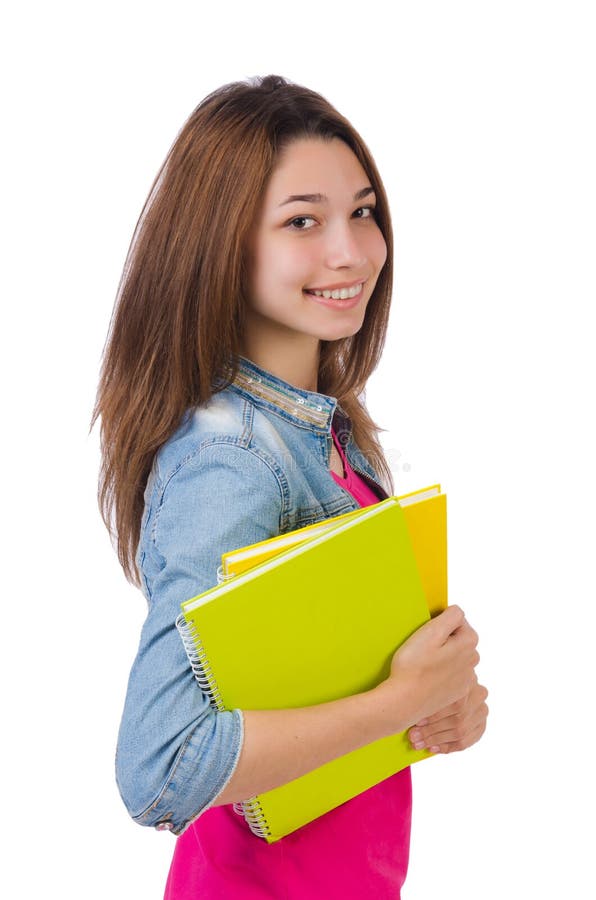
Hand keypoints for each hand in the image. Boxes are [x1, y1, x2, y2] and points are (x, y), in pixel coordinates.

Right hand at [380, 605, 479, 734]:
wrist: (405, 701)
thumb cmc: (414, 666)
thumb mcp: (431, 631)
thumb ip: (451, 616)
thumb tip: (458, 612)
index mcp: (468, 643)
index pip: (458, 620)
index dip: (440, 624)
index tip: (427, 636)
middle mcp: (472, 661)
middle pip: (458, 639)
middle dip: (443, 640)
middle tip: (423, 650)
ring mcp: (466, 679)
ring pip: (454, 657)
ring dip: (442, 658)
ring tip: (423, 665)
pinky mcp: (457, 694)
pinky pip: (450, 676)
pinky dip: (439, 674)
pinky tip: (425, 679)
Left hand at [408, 676, 488, 753]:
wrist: (450, 679)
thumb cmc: (433, 676)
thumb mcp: (429, 669)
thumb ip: (426, 679)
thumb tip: (410, 695)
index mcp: (469, 676)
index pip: (454, 700)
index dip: (434, 713)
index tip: (416, 720)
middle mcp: (479, 693)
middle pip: (457, 718)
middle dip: (432, 730)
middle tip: (413, 735)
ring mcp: (481, 711)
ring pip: (460, 732)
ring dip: (436, 740)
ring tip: (418, 743)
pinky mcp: (480, 725)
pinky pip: (465, 742)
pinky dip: (447, 746)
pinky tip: (432, 748)